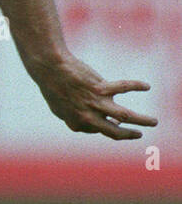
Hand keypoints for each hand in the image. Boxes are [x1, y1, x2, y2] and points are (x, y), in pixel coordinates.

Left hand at [33, 51, 157, 140]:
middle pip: (114, 131)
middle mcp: (88, 117)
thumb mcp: (59, 109)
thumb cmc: (53, 87)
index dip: (104, 124)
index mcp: (77, 124)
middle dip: (129, 135)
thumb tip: (81, 126)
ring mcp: (95, 103)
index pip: (97, 129)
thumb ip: (73, 118)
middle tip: (140, 134)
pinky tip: (146, 86)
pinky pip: (124, 87)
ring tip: (153, 122)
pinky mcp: (101, 88)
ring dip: (141, 120)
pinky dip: (136, 86)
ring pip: (124, 116)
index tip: (109, 119)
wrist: (50, 68)